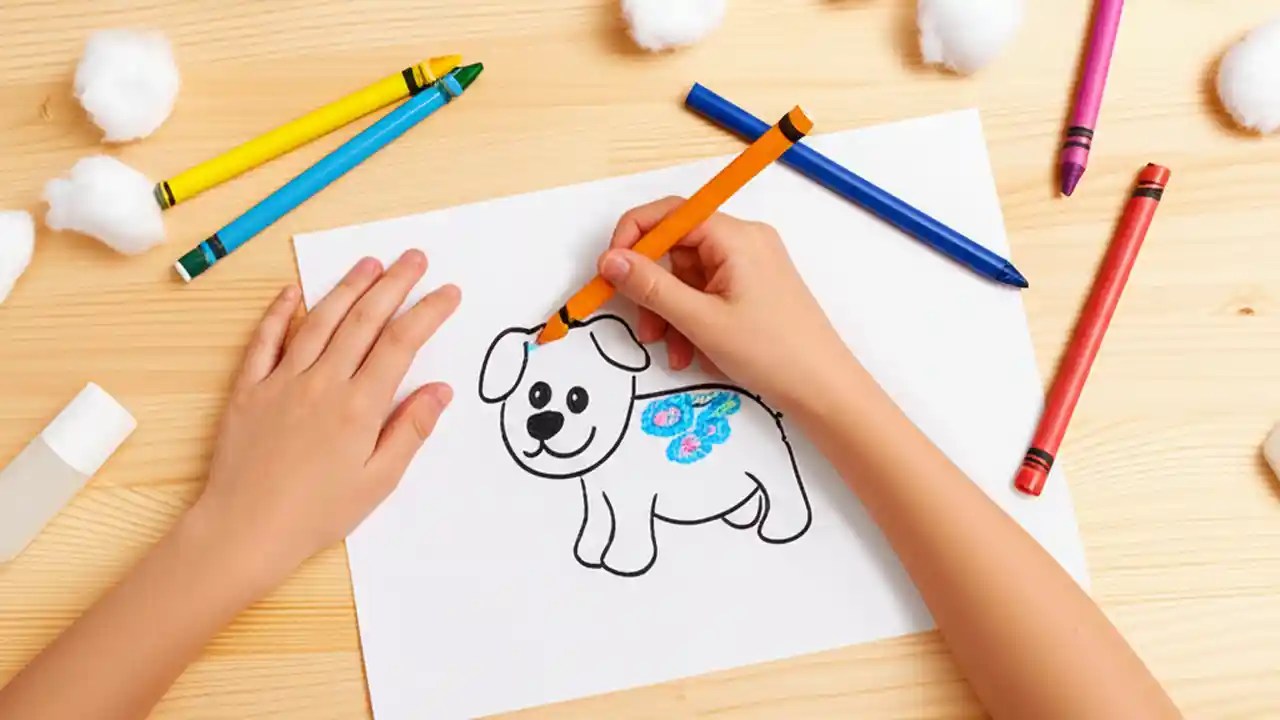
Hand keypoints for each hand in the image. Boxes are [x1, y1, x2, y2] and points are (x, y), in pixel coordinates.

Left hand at [190, 250, 459, 584]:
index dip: (428, 313)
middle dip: (394, 284)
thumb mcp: (378, 481)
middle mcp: (322, 384)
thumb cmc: (316, 514)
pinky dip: (280, 312)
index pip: (401, 344)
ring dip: (347, 287)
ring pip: (320, 321)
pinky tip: (294, 292)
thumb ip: (410, 430)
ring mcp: (282, 382)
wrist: (244, 530)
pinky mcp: (249, 390)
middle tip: (415, 258)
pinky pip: (266, 340)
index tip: (448, 293)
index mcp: (359, 407)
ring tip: (370, 263)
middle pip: (364, 320)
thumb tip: (440, 391)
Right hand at [597, 196, 851, 411]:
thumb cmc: (773, 352)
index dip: (633, 239)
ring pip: (688, 278)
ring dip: (670, 314)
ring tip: (672, 352)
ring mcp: (750, 265)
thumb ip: (650, 287)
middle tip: (644, 328)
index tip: (610, 272)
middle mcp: (744, 241)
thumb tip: (610, 260)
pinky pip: (707, 294)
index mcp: (735, 236)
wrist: (824, 389)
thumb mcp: (700, 321)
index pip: (670, 214)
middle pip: (676, 250)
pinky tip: (691, 353)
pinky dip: (691, 320)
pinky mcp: (753, 288)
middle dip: (653, 290)